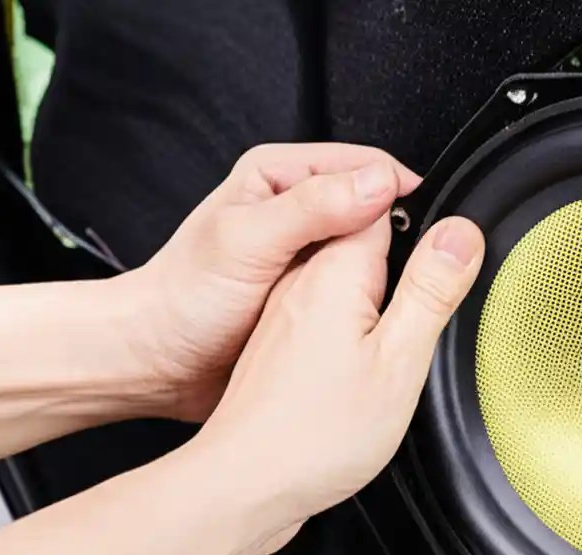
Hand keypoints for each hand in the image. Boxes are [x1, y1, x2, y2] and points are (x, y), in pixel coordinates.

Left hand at [121, 144, 421, 420]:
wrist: (158, 363)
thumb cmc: (183, 299)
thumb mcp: (248, 242)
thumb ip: (313, 208)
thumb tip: (377, 184)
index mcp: (281, 175)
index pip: (366, 166)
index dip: (398, 192)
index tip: (423, 225)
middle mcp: (299, 210)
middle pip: (376, 210)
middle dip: (395, 238)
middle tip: (405, 269)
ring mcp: (309, 257)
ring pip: (373, 255)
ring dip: (383, 275)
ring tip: (386, 297)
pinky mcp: (313, 296)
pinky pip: (360, 294)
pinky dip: (369, 305)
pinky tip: (367, 321)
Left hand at [187, 196, 485, 554]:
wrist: (241, 489)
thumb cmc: (311, 435)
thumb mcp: (394, 357)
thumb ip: (428, 289)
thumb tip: (459, 232)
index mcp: (331, 267)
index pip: (383, 202)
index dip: (425, 220)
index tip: (449, 262)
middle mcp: (301, 280)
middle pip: (369, 241)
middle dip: (407, 266)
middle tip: (428, 319)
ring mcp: (287, 313)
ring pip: (351, 283)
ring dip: (382, 305)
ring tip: (398, 353)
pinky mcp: (282, 346)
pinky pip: (331, 318)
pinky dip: (356, 333)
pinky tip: (365, 373)